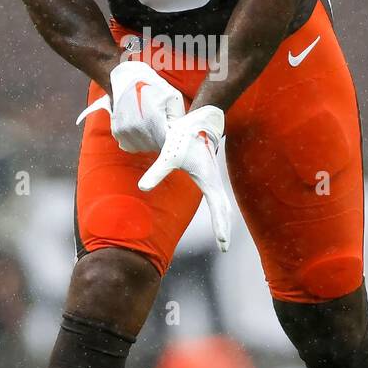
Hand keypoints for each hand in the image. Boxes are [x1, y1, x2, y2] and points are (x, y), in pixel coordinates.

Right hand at [76, 60, 184, 152]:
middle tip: (162, 124)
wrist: (125, 77)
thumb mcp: (172, 96)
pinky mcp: (117, 133)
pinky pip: (133, 146)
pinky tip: (141, 126)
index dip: (171, 138)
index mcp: (151, 118)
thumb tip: (179, 134)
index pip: (165, 142)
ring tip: (151, 123)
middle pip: (155, 146)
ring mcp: (124, 131)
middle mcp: (135, 127)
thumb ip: (178, 117)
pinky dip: (139, 140)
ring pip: (144, 148)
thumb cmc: (150, 84)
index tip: (172, 130)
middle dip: (162, 138)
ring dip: (150, 140)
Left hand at [138, 105, 230, 252]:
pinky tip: (218, 216)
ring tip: (222, 238)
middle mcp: (214, 181)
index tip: (222, 243)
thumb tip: (143, 188)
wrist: (197, 120)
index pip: (217, 208)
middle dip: (223, 228)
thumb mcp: (168, 155)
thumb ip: (157, 172)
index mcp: (208, 180)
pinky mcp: (210, 175)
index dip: (219, 226)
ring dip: (223, 220)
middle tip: (224, 247)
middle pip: (224, 210)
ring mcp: (214, 178)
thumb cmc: (183, 137)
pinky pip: (218, 198)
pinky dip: (220, 210)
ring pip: (223, 204)